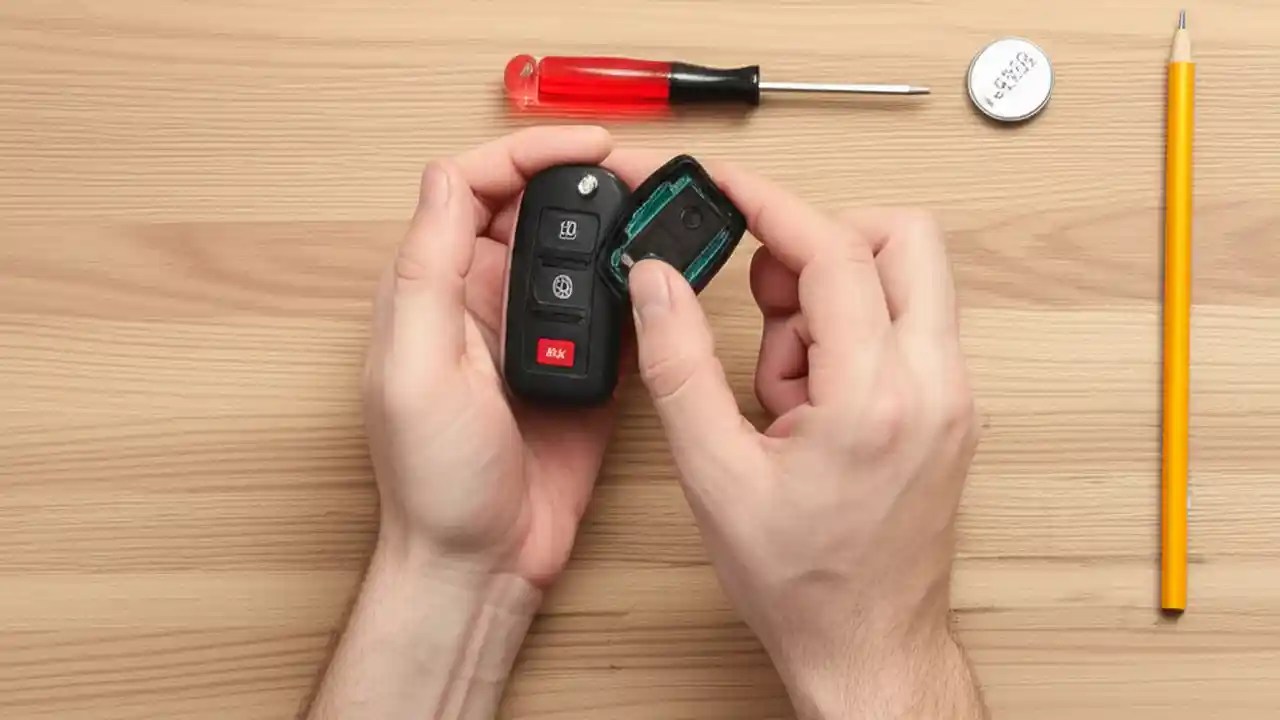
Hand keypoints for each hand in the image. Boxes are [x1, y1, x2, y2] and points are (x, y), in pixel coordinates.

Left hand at [364, 126, 616, 586]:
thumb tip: (444, 178)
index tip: (585, 146)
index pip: (475, 189)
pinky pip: (617, 312)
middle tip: (639, 170)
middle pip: (537, 210)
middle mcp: (486, 304)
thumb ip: (426, 272)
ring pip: (582, 254)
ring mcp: (539, 337)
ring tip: (661, 207)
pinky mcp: (584, 371)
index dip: (528, 153)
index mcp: (437, 291)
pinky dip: (642, 287)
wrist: (482, 562)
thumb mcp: (413, 369)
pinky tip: (667, 273)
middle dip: (586, 178)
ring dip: (619, 225)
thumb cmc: (434, 482)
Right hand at [625, 165, 984, 717]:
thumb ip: (678, 365)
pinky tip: (809, 400)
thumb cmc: (803, 582)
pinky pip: (907, 327)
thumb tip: (656, 285)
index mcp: (876, 399)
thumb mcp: (714, 474)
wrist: (867, 647)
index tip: (730, 187)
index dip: (772, 204)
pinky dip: (851, 335)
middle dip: (823, 241)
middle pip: (902, 239)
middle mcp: (935, 387)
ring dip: (832, 299)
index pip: (834, 251)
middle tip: (767, 296)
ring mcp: (954, 398)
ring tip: (783, 383)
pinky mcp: (951, 409)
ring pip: (906, 280)